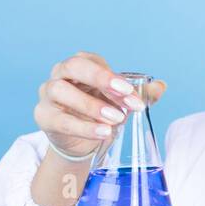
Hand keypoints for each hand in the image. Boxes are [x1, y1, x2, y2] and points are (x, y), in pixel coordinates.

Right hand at [34, 52, 165, 158]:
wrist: (81, 142)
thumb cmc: (100, 114)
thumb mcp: (121, 104)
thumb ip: (141, 95)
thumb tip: (161, 86)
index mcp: (80, 65)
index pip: (94, 63)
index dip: (114, 77)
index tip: (133, 96)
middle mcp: (60, 74)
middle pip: (73, 66)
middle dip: (100, 78)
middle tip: (125, 95)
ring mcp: (48, 94)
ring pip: (62, 91)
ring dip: (91, 105)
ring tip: (116, 119)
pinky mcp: (44, 116)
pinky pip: (61, 120)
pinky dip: (84, 127)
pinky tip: (104, 132)